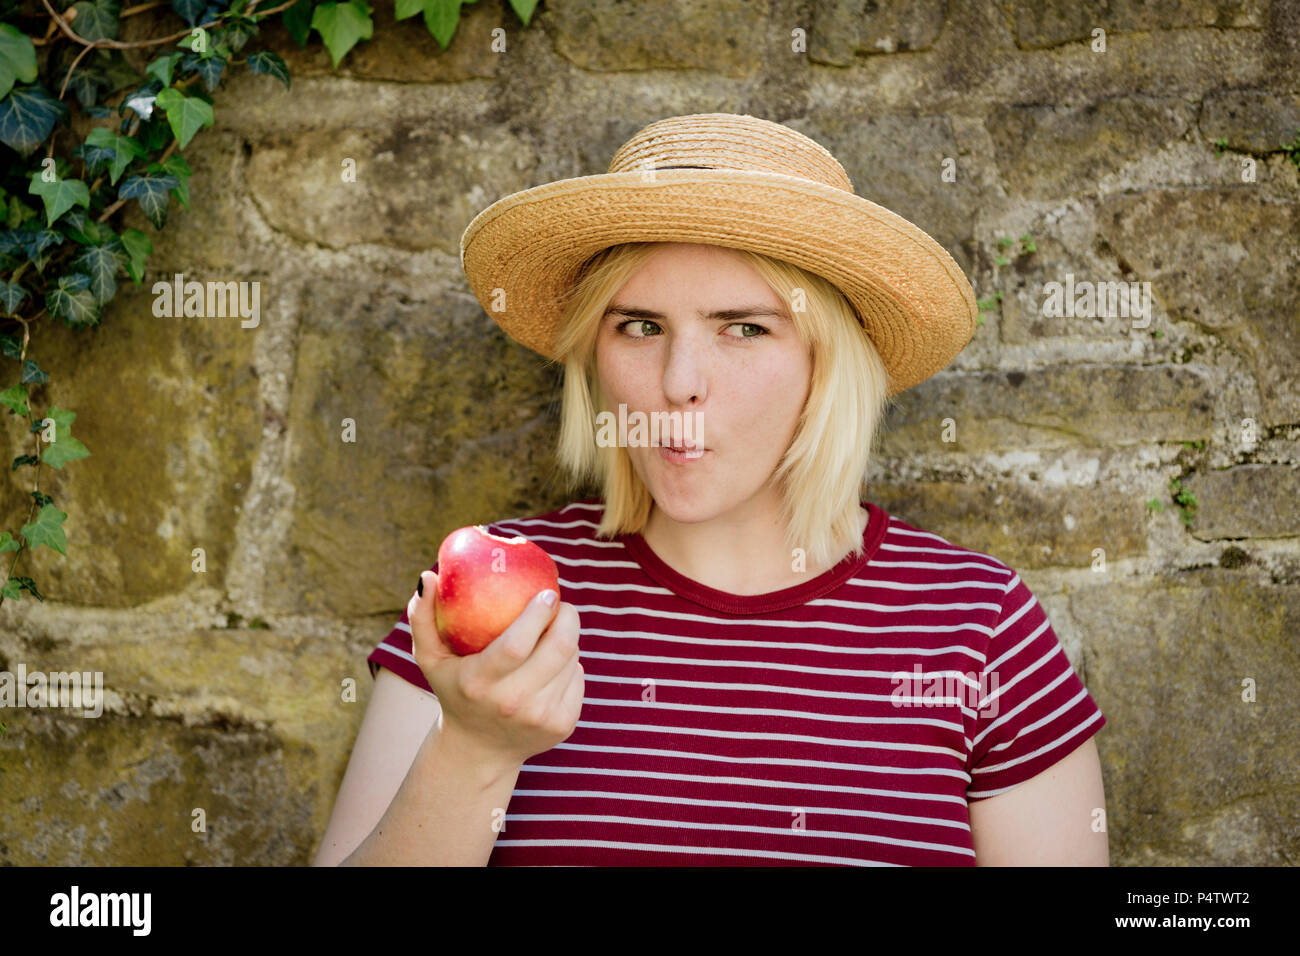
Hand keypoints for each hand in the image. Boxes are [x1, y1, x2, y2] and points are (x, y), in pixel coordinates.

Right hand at [406, 569, 584, 766]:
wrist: (478, 750)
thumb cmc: (453, 690)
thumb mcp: (429, 658)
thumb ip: (422, 617)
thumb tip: (427, 575)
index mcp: (479, 683)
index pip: (517, 644)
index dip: (538, 614)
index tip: (547, 593)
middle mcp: (512, 704)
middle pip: (558, 649)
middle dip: (567, 618)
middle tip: (560, 605)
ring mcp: (540, 718)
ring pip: (572, 660)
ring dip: (568, 639)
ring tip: (551, 633)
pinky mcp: (563, 725)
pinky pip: (579, 678)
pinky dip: (571, 664)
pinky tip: (554, 663)